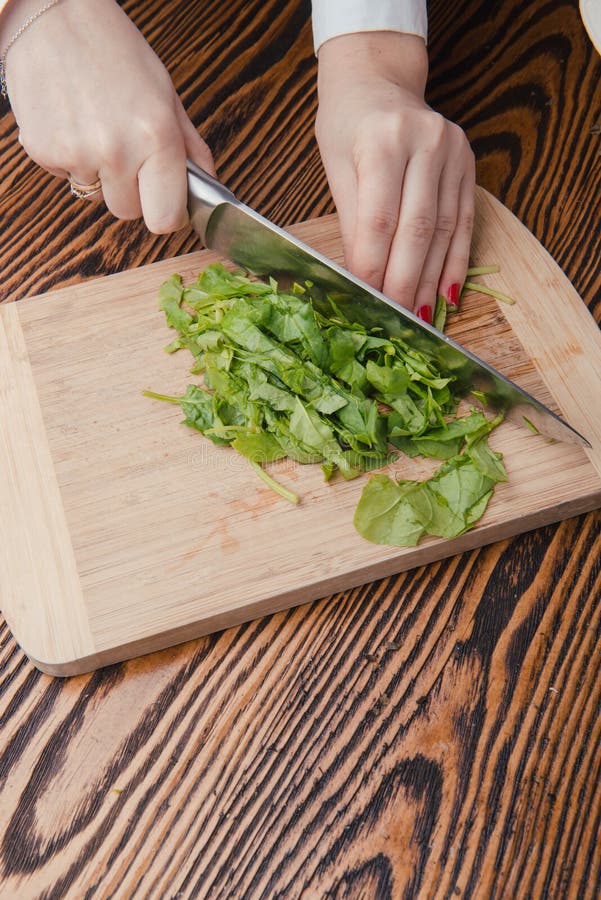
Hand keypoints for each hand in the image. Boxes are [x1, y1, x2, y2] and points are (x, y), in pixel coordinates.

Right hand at [0, 0, 214, 231]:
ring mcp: (77, 154)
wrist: (51, 14)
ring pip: (96, 196)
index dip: (165, 212)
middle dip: (131, 191)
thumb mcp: (165, 94)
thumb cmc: (111, 48)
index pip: (166, 219)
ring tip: (96, 127)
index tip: (163, 200)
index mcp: (156, 137)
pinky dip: (70, 158)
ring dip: (99, 173)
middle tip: (126, 150)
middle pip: (130, 213)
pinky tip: (72, 121)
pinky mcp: (43, 152)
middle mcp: (117, 151)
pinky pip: (65, 177)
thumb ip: (190, 147)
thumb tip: (208, 185)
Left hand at [315, 32, 474, 319]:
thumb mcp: (337, 169)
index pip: (379, 218)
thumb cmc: (347, 127)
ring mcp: (454, 152)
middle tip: (396, 320)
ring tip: (420, 315)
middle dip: (405, 280)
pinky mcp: (468, 165)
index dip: (373, 265)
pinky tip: (448, 293)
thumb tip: (362, 280)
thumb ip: (353, 223)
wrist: (377, 82)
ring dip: (431, 279)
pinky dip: (455, 262)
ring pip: (444, 229)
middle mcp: (425, 142)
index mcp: (383, 140)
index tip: (367, 300)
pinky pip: (464, 222)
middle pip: (417, 228)